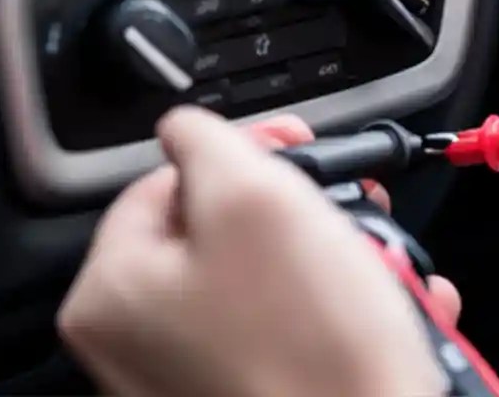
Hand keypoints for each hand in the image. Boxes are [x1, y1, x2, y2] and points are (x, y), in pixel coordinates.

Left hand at [58, 107, 460, 396]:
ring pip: (268, 285)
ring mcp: (191, 381)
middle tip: (352, 208)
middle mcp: (138, 346)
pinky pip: (293, 337)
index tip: (300, 149)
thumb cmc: (311, 349)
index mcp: (112, 293)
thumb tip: (187, 126)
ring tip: (384, 270)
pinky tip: (385, 313)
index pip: (164, 180)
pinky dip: (341, 316)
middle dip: (301, 212)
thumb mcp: (256, 199)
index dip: (242, 152)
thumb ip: (208, 140)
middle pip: (220, 234)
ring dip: (335, 263)